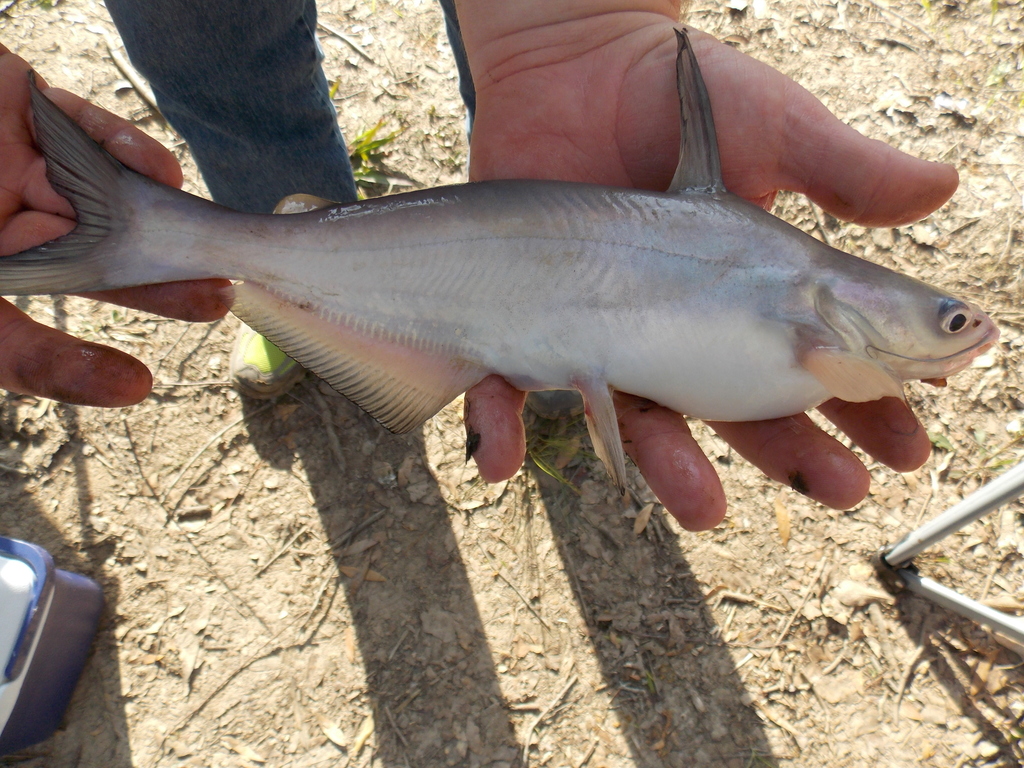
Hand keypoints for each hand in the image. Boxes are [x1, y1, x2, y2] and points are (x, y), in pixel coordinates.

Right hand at [0, 46, 228, 405]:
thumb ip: (5, 338)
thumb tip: (80, 375)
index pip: (19, 339)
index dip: (71, 366)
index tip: (135, 385)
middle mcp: (0, 230)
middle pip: (92, 267)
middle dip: (155, 286)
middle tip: (215, 300)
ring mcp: (14, 166)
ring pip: (105, 200)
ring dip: (162, 221)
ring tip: (211, 246)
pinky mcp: (24, 105)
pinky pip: (84, 128)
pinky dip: (123, 147)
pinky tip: (162, 173)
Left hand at [457, 7, 947, 527]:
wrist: (575, 64)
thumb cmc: (674, 94)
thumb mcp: (769, 130)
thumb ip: (841, 169)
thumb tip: (943, 191)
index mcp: (741, 299)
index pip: (813, 364)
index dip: (865, 406)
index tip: (904, 447)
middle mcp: (676, 330)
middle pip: (740, 410)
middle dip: (793, 454)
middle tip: (841, 487)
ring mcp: (603, 334)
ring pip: (638, 421)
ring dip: (670, 469)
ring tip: (705, 507)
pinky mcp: (526, 323)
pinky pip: (507, 390)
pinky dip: (500, 428)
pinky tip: (500, 458)